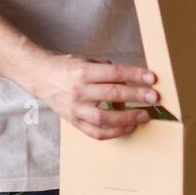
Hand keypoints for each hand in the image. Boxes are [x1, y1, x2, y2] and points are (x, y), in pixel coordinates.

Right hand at [30, 53, 159, 139]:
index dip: (135, 75)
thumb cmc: (68, 68)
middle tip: (154, 98)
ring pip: (105, 118)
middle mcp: (79, 91)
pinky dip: (114, 133)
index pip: (115, 73)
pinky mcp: (74, 122)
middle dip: (137, 96)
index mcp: (83, 72)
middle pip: (113, 94)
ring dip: (128, 118)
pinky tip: (128, 128)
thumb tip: (132, 84)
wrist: (41, 77)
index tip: (152, 78)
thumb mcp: (88, 62)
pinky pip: (96, 133)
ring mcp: (76, 109)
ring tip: (144, 116)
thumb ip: (109, 72)